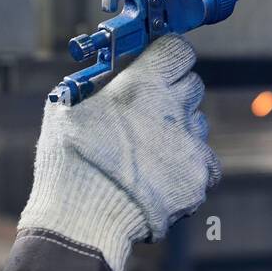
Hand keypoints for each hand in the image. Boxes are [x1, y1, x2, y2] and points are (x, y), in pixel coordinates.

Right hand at [18, 34, 221, 270]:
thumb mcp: (66, 109)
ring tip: (149, 152)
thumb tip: (108, 71)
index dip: (169, 56)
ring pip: (198, 124)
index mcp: (143, 86)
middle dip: (174, 93)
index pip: (177, 50)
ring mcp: (191, 144)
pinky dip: (189, 166)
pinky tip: (164, 175)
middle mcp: (173, 110)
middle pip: (192, 85)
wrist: (83, 220)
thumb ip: (94, 85)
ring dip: (180, 131)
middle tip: (149, 112)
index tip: (160, 63)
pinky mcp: (199, 176)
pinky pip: (205, 161)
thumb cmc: (69, 162)